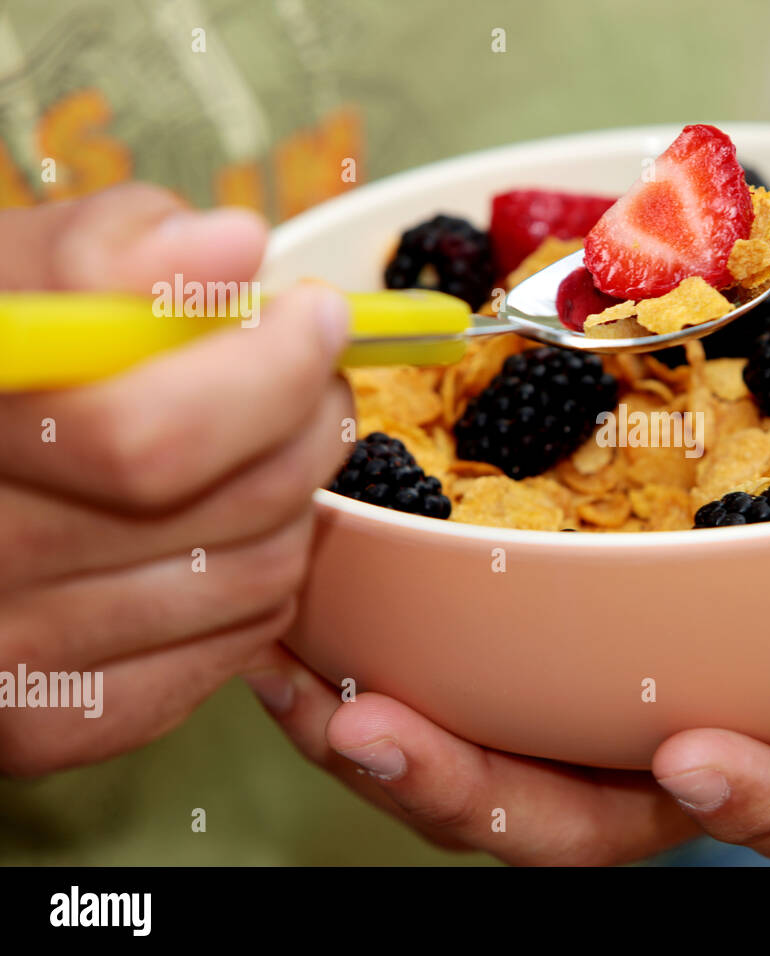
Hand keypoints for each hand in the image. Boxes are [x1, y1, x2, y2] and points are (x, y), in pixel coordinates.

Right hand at [0, 184, 353, 776]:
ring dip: (295, 498)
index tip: (315, 316)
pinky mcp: (55, 725)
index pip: (150, 436)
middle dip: (310, 422)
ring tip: (264, 446)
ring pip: (257, 576)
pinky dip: (262, 579)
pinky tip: (223, 528)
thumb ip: (107, 251)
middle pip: (229, 510)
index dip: (267, 372)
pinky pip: (235, 646)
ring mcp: (8, 663)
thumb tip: (231, 247)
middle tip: (313, 378)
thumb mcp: (6, 285)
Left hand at [250, 432, 769, 864]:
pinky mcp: (514, 634)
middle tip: (390, 737)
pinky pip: (434, 667)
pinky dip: (364, 645)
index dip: (753, 796)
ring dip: (392, 733)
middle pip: (586, 809)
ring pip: (487, 754)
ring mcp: (589, 693)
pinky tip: (306, 610)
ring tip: (310, 681)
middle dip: (488, 797)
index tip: (701, 756)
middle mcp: (681, 725)